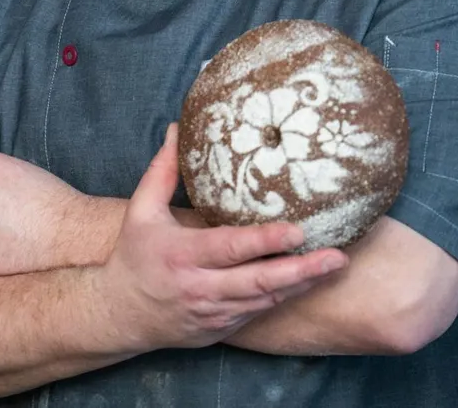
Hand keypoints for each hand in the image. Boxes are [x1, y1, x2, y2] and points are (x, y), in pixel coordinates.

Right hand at [97, 124, 347, 350]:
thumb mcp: (141, 210)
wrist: (120, 315)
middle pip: (259, 281)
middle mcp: (200, 287)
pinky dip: (284, 297)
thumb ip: (162, 171)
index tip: (297, 231)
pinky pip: (259, 313)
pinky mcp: (221, 328)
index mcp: (182, 254)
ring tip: (335, 265)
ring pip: (265, 300)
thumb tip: (177, 128)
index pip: (230, 248)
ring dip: (302, 284)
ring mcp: (212, 312)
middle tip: (337, 256)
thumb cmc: (133, 255)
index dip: (265, 241)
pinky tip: (309, 281)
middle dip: (302, 270)